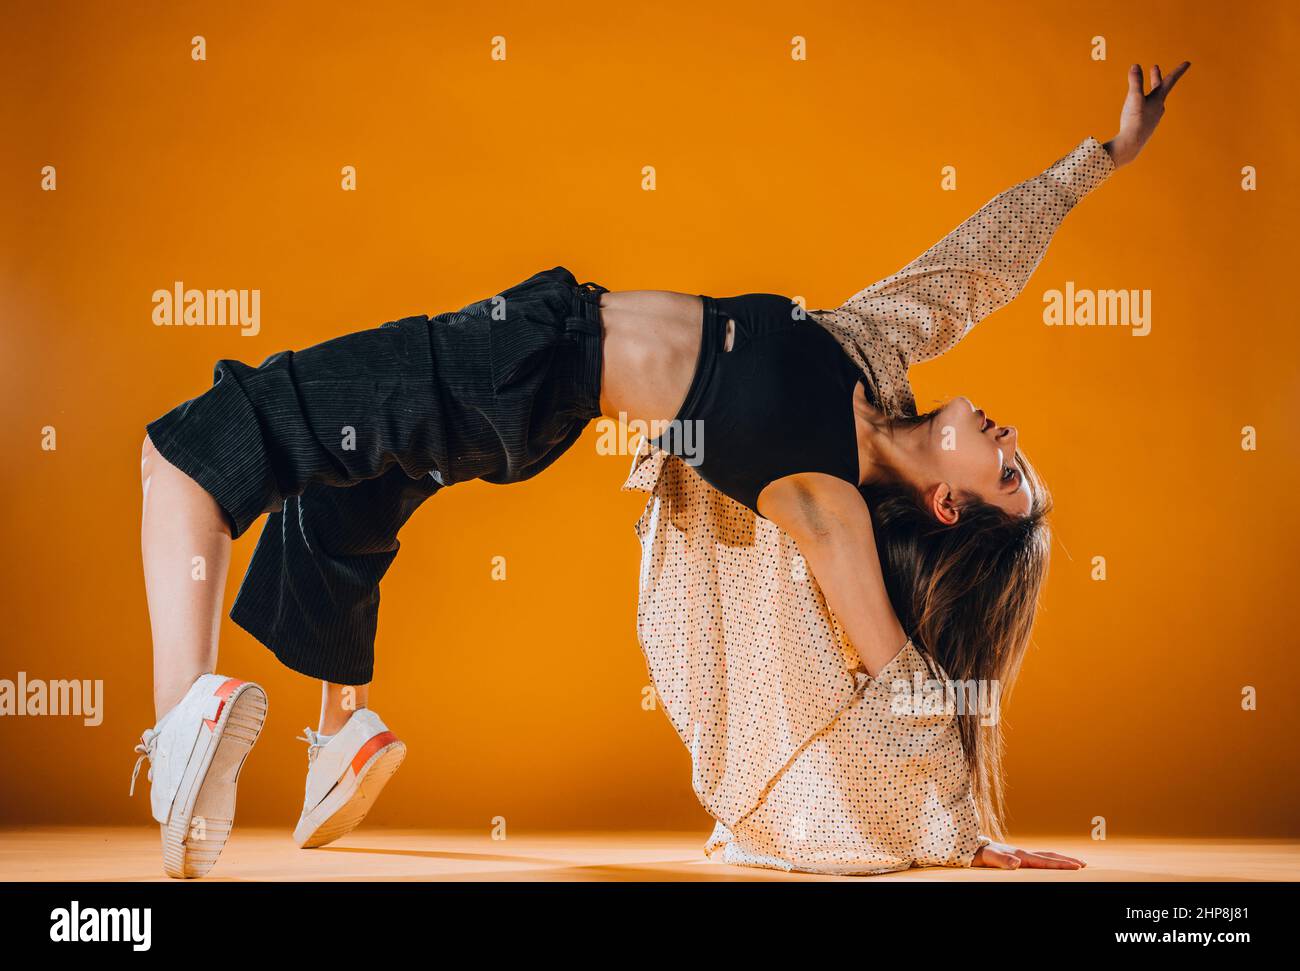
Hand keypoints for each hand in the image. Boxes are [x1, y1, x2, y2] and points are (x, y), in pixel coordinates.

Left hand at [972, 840, 1086, 869]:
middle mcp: (1021, 853)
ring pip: (1044, 856)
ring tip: (1074, 862)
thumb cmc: (975, 855)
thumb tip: (1018, 862)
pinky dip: (1049, 860)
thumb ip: (1001, 861)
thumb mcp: (986, 858)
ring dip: (1060, 859)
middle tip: (1084, 865)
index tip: (1077, 867)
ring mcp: (1018, 854)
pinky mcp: (1015, 857)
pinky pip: (1037, 859)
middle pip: (1048, 856)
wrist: (966, 847)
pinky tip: (1050, 863)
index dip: (1060, 865)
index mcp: (1018, 855)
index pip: (1043, 861)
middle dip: (1066, 860)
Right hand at [1103, 61, 1190, 166]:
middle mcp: (1158, 108)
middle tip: (1155, 68)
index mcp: (1158, 99)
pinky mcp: (1145, 126)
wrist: (1131, 143)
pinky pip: (1146, 111)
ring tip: (1145, 90)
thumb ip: (1135, 81)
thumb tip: (1135, 66)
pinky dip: (1143, 104)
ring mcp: (1152, 118)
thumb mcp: (1134, 98)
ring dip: (1149, 92)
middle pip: (1159, 89)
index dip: (1178, 70)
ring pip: (1152, 100)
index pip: (1170, 81)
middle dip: (1155, 77)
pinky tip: (1137, 110)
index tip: (1187, 63)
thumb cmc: (1134, 120)